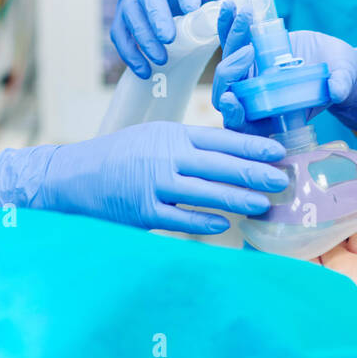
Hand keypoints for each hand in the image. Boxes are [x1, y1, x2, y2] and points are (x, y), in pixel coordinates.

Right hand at [0, 121, 288, 233]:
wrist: (75, 176)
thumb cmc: (121, 154)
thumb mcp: (156, 136)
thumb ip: (190, 143)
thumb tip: (233, 152)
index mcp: (171, 134)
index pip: (220, 139)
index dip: (251, 145)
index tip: (277, 152)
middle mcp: (165, 156)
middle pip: (220, 165)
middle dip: (255, 172)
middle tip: (281, 179)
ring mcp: (155, 184)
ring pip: (206, 193)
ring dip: (238, 199)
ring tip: (263, 204)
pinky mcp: (144, 211)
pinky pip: (182, 217)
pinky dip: (205, 221)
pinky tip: (225, 223)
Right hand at [112, 0, 234, 78]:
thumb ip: (230, 0)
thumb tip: (248, 11)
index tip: (192, 9)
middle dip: (157, 16)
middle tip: (169, 38)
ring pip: (130, 14)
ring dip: (143, 38)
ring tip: (161, 59)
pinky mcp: (121, 14)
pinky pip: (119, 33)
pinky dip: (129, 53)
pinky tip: (144, 70)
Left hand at [212, 0, 356, 133]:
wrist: (336, 61)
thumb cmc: (340, 78)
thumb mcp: (342, 81)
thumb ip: (340, 86)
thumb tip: (337, 89)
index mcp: (273, 115)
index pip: (243, 123)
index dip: (233, 114)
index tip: (230, 99)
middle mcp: (255, 97)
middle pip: (227, 91)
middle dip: (230, 71)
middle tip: (247, 49)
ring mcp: (250, 76)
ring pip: (227, 63)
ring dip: (230, 39)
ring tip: (242, 13)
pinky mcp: (250, 55)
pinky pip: (233, 42)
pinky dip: (228, 25)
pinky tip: (230, 5)